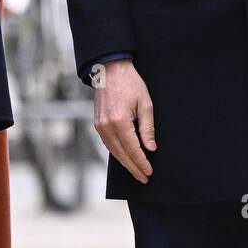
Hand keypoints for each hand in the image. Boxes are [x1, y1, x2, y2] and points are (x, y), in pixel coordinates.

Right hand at [93, 59, 155, 182]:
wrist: (110, 70)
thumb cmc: (130, 84)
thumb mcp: (145, 104)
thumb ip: (147, 128)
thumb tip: (150, 148)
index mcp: (119, 121)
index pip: (132, 149)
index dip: (141, 162)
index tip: (149, 172)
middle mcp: (107, 126)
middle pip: (122, 154)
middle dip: (134, 167)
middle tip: (144, 178)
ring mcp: (100, 126)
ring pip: (113, 151)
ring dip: (125, 163)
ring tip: (136, 171)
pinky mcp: (97, 124)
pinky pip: (108, 143)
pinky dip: (117, 152)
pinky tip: (125, 157)